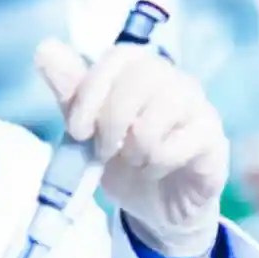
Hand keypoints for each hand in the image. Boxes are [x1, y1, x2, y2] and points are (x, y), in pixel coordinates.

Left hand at [34, 38, 228, 257]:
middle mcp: (174, 79)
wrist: (154, 208)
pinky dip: (156, 164)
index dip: (92, 91)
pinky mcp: (213, 139)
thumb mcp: (87, 130)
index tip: (76, 130)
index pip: (118, 57)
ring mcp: (198, 107)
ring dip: (135, 147)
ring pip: (160, 111)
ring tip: (134, 160)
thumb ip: (70, 92)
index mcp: (140, 70)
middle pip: (140, 78)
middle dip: (111, 121)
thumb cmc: (122, 160)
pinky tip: (156, 170)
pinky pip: (179, 144)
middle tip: (104, 152)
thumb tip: (45, 48)